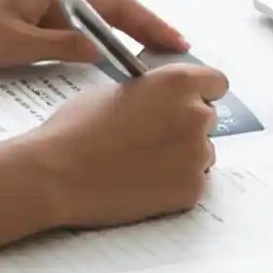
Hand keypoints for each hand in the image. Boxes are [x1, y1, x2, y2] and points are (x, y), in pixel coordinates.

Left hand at [0, 0, 188, 69]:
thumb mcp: (17, 45)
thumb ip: (63, 46)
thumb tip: (101, 51)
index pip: (116, 3)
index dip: (148, 22)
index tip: (174, 42)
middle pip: (111, 9)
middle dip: (144, 30)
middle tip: (173, 54)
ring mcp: (42, 7)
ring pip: (95, 23)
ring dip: (122, 40)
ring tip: (148, 63)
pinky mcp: (30, 24)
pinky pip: (75, 34)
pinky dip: (97, 47)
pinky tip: (105, 67)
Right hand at [0, 62, 227, 272]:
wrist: (55, 174)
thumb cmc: (76, 128)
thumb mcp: (116, 91)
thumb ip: (151, 91)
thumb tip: (162, 98)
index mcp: (178, 83)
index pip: (217, 82)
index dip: (201, 92)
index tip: (190, 101)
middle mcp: (196, 115)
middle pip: (207, 118)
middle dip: (185, 125)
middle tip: (152, 138)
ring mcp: (197, 155)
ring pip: (202, 153)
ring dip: (181, 156)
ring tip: (141, 164)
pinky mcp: (191, 190)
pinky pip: (193, 183)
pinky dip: (174, 185)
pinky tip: (143, 185)